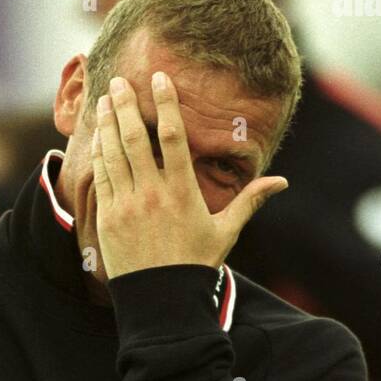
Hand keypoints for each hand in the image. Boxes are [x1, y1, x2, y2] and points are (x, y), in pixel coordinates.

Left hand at [91, 71, 287, 279]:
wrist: (162, 302)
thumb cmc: (195, 266)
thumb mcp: (226, 232)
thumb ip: (249, 201)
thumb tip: (282, 182)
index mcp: (183, 192)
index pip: (173, 136)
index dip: (166, 103)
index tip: (159, 78)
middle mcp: (153, 194)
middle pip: (135, 137)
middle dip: (125, 105)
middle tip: (117, 81)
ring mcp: (127, 206)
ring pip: (113, 154)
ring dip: (107, 123)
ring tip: (103, 100)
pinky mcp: (108, 219)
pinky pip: (101, 177)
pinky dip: (99, 153)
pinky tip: (98, 136)